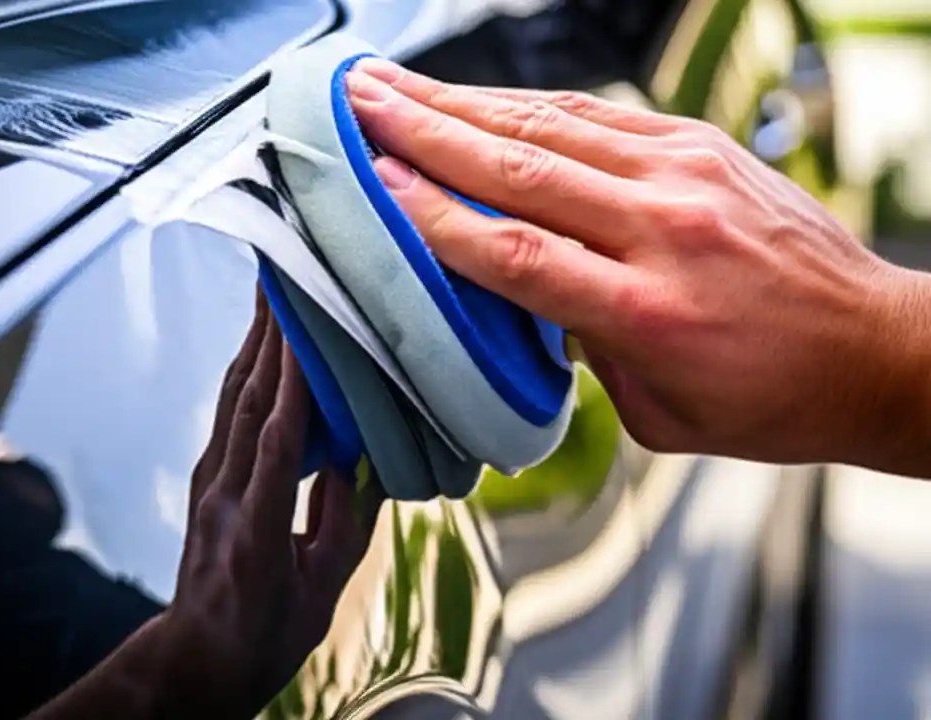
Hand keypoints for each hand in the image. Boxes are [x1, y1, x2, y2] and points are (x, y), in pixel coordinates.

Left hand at [159, 294, 381, 716]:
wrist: (197, 660)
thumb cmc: (266, 635)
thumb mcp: (322, 590)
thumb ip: (344, 520)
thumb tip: (367, 457)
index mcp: (260, 529)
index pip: (278, 441)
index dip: (294, 381)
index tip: (308, 325)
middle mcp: (225, 496)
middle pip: (248, 402)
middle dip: (269, 333)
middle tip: (286, 271)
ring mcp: (209, 484)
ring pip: (233, 399)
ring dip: (254, 340)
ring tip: (272, 287)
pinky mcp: (206, 480)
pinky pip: (229, 414)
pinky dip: (248, 371)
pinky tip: (262, 343)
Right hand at [344, 59, 930, 475]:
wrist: (870, 348)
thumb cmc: (763, 395)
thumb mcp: (656, 411)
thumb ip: (580, 347)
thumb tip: (514, 290)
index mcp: (648, 311)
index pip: (514, 252)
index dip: (433, 215)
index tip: (370, 182)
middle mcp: (664, 229)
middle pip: (519, 168)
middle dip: (424, 131)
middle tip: (354, 102)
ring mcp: (686, 173)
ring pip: (550, 126)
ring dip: (461, 102)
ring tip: (393, 84)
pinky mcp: (699, 145)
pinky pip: (597, 114)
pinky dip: (526, 104)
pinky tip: (477, 96)